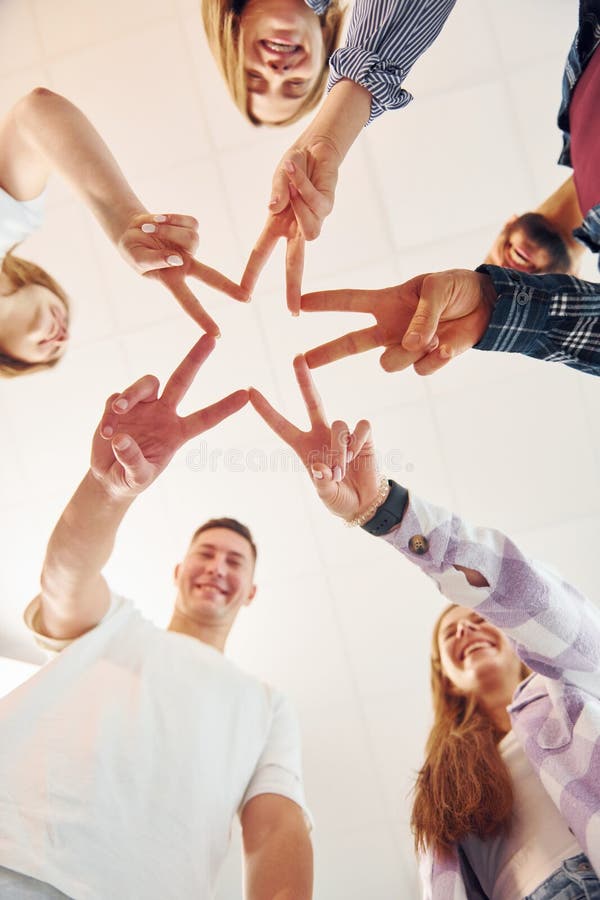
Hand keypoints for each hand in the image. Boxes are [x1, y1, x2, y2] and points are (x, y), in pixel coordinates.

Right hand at [91, 334, 247, 499]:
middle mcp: (163, 414)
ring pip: (146, 383)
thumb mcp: (137, 478)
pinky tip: (106, 433)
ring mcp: (141, 407)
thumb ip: (133, 461)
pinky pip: (115, 399)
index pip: (205, 418)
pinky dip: (110, 414)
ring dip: (131, 395)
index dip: (225, 407)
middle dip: (196, 358)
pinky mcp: (117, 405)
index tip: (246, 394)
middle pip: (182, 379)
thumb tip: (122, 439)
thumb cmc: (130, 479)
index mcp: (177, 433)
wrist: (107, 477)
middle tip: (213, 337)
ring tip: (117, 413)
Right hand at [119, 212, 248, 335]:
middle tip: (247, 299)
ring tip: (150, 228)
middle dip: (229, 288)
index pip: (189, 303)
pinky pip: (189, 223)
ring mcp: (190, 248)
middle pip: (212, 277)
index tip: (217, 334)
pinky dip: (172, 218)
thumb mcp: (137, 258)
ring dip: (167, 231)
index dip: (203, 318)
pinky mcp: (192, 228)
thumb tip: (178, 259)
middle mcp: (185, 265)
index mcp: (172, 280)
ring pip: (191, 240)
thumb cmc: (133, 249)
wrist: (132, 228)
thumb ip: (154, 261)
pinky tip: (159, 220)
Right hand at [241, 141, 340, 313]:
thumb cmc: (294, 165)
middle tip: (293, 311)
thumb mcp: (278, 177)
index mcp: (277, 226)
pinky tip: (297, 169)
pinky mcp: (327, 207)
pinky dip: (302, 185)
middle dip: (293, 286)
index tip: (245, 295)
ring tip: (292, 179)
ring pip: (311, 233)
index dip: (252, 275)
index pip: (261, 254)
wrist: (317, 146)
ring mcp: (312, 219)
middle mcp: (295, 228)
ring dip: (297, 203)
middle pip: (294, 264)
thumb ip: (276, 193)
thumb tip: (273, 207)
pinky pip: (315, 205)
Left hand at [249, 355, 379, 520]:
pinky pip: (360, 426)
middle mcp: (322, 434)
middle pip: (312, 400)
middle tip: (297, 357)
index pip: (281, 425)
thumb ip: (321, 483)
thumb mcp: (326, 495)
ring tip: (342, 469)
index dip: (266, 410)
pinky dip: (358, 442)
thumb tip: (320, 467)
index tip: (249, 391)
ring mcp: (343, 433)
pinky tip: (357, 456)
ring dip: (339, 450)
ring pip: (338, 424)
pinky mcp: (363, 434)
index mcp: (304, 447)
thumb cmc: (339, 499)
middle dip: (304, 379)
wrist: (366, 503)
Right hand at [302, 269, 496, 374]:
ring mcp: (405, 348)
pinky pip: (422, 369)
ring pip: (391, 363)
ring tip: (434, 333)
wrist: (486, 307)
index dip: (323, 302)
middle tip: (301, 361)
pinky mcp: (425, 362)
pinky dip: (438, 356)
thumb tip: (411, 345)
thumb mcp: (437, 288)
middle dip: (325, 353)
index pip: (348, 302)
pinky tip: (448, 343)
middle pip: (349, 344)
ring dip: (412, 349)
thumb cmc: (456, 288)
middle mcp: (389, 328)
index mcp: (386, 303)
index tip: (298, 303)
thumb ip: (421, 316)